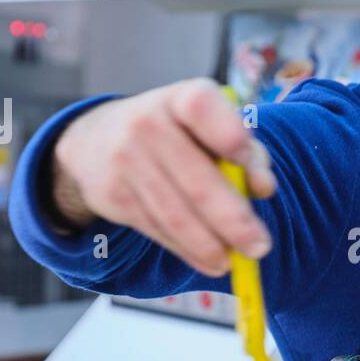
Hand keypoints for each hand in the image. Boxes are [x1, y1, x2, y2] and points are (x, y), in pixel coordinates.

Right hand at [50, 79, 275, 276]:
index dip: (228, 135)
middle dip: (233, 220)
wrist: (96, 141)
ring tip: (235, 261)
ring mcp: (125, 161)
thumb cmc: (177, 134)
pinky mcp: (113, 197)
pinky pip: (158, 230)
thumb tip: (263, 188)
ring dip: (210, 245)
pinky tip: (211, 261)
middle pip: (196, 180)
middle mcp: (148, 124)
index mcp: (181, 99)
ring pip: (176, 215)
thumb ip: (247, 153)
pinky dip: (188, 251)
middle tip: (260, 247)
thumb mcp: (210, 129)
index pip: (202, 107)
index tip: (245, 161)